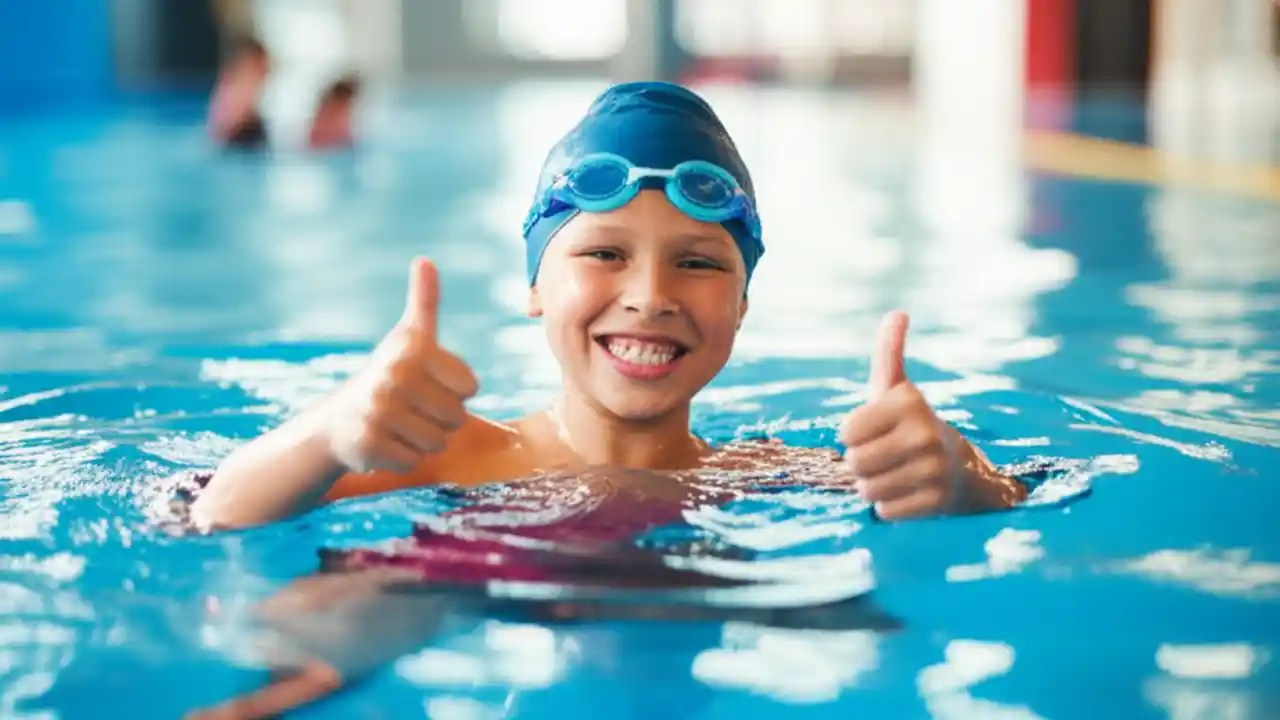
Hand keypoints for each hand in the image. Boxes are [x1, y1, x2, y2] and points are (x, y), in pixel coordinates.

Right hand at [323, 257, 478, 473]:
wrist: (339, 419)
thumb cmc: (389, 376)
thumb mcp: (409, 338)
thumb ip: (424, 301)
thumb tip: (424, 260)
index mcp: (411, 350)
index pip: (471, 387)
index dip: (456, 391)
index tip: (428, 382)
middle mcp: (392, 377)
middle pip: (457, 417)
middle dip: (441, 420)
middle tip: (414, 408)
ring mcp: (377, 412)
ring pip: (438, 442)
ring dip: (424, 441)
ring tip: (400, 425)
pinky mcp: (368, 444)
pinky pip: (413, 461)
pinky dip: (404, 458)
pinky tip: (385, 442)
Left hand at [839, 311, 990, 519]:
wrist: (962, 470)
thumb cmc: (912, 426)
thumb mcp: (897, 389)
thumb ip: (889, 353)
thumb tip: (897, 313)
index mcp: (908, 401)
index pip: (846, 432)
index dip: (854, 436)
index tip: (878, 431)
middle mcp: (925, 432)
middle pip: (855, 463)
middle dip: (862, 466)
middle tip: (887, 458)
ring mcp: (934, 469)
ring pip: (868, 490)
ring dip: (874, 488)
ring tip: (897, 475)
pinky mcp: (937, 502)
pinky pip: (887, 512)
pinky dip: (891, 508)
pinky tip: (910, 494)